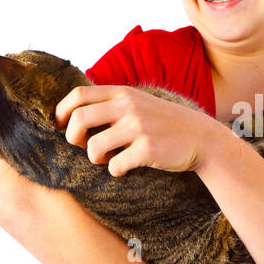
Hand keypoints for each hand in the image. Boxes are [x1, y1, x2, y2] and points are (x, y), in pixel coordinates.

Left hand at [55, 85, 222, 176]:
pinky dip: (115, 171)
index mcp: (123, 93)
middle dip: (72, 137)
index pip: (78, 95)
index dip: (61, 111)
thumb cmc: (165, 124)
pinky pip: (115, 165)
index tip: (61, 126)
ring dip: (94, 157)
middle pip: (79, 119)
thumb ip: (112, 103)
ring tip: (107, 158)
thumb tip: (74, 113)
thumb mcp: (139, 102)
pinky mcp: (148, 150)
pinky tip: (125, 168)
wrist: (201, 138)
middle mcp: (129, 107)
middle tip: (83, 145)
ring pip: (93, 147)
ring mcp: (139, 128)